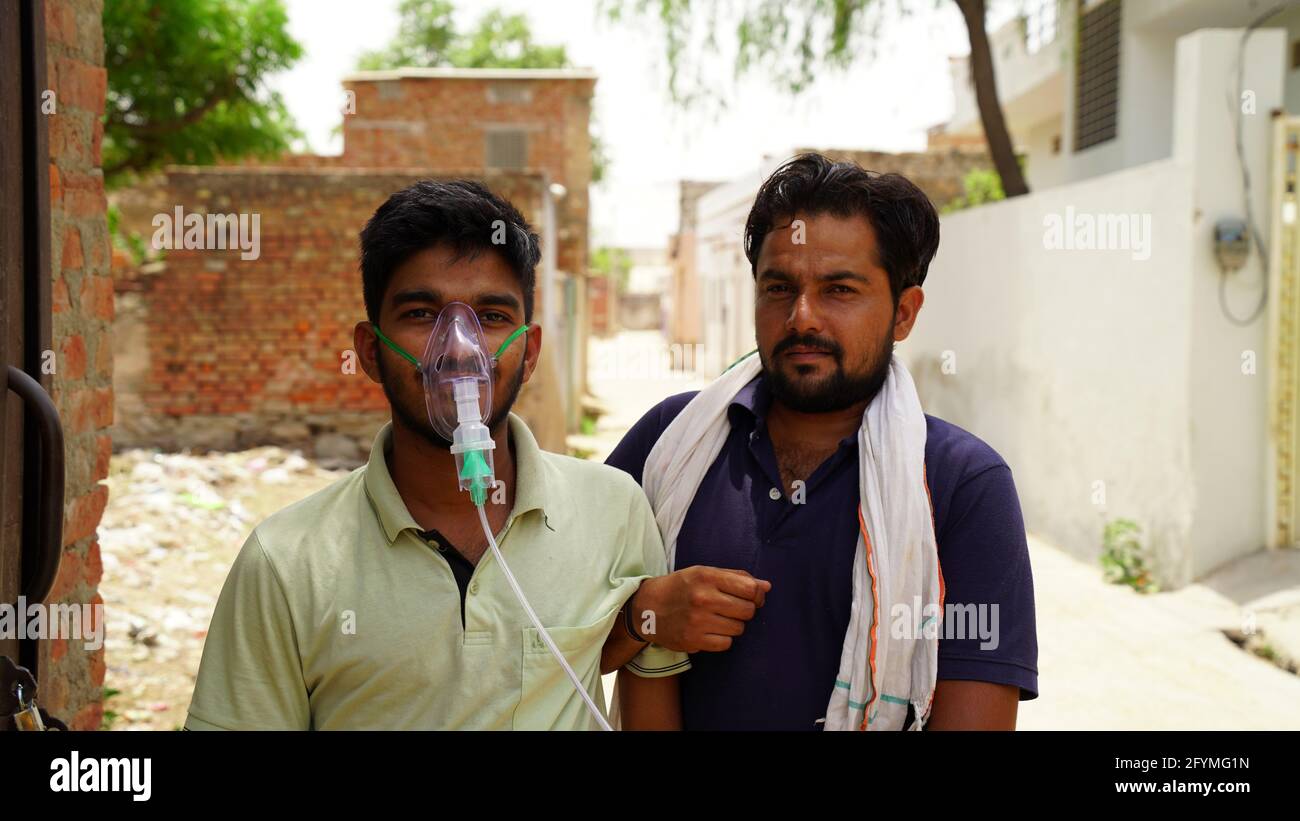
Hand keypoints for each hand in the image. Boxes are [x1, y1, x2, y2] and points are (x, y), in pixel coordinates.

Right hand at [633, 566, 770, 652]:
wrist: (647, 607)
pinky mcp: (693, 640)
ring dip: (733, 625)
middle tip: (731, 608)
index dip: (757, 594)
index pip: (750, 588)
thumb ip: (736, 577)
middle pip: (748, 610)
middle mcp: (702, 598)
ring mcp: (697, 621)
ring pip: (739, 629)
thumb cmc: (681, 588)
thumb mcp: (704, 573)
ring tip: (718, 619)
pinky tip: (710, 630)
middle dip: (745, 610)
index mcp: (707, 576)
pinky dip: (722, 639)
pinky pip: (726, 644)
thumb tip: (766, 587)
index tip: (752, 597)